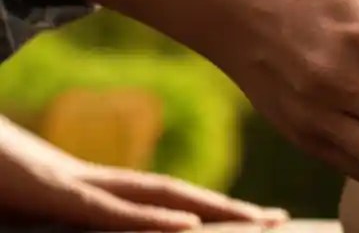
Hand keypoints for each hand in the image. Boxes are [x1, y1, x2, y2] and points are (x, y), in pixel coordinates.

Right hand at [0, 116, 283, 230]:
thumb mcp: (17, 190)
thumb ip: (61, 204)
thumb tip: (80, 206)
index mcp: (76, 186)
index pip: (154, 197)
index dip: (204, 206)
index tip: (252, 216)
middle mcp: (81, 184)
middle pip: (168, 199)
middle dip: (224, 212)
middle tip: (279, 220)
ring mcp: (64, 186)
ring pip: (150, 204)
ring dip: (205, 214)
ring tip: (258, 223)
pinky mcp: (43, 191)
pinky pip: (104, 212)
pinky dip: (146, 222)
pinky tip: (187, 227)